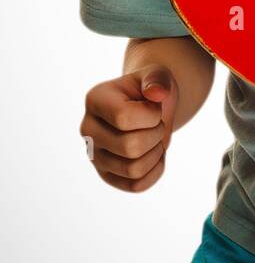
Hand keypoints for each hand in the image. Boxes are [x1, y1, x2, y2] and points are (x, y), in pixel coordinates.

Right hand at [79, 64, 178, 192]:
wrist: (150, 106)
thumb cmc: (151, 90)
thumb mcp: (158, 76)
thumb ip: (158, 79)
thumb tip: (156, 93)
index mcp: (94, 100)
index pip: (124, 118)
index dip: (151, 115)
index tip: (154, 106)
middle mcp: (87, 129)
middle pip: (130, 148)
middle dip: (156, 134)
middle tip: (157, 124)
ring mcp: (94, 155)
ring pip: (133, 170)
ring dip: (156, 153)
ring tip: (155, 138)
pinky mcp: (106, 175)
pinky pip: (136, 186)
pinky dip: (155, 172)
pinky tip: (155, 155)